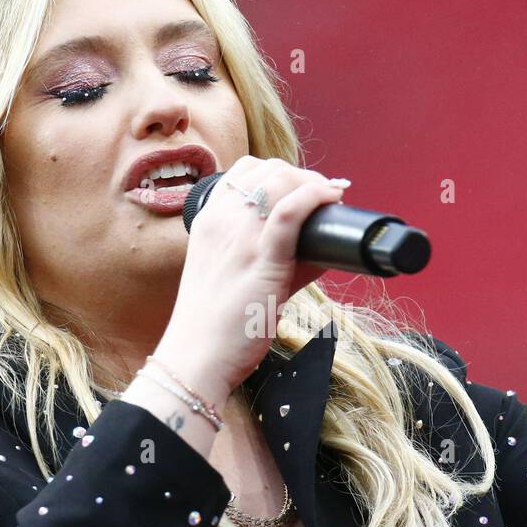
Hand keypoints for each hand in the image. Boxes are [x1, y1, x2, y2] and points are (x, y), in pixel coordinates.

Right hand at [163, 156, 347, 391]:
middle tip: (323, 197)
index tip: (299, 189)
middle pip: (268, 170)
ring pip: (281, 181)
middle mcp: (222, 220)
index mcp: (209, 221)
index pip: (245, 171)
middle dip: (303, 176)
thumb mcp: (230, 276)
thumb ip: (266, 257)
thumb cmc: (215, 324)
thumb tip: (317, 252)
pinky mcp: (261, 258)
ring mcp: (240, 236)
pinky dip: (315, 197)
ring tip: (330, 201)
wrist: (196, 357)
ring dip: (313, 184)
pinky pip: (291, 211)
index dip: (279, 172)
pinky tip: (330, 201)